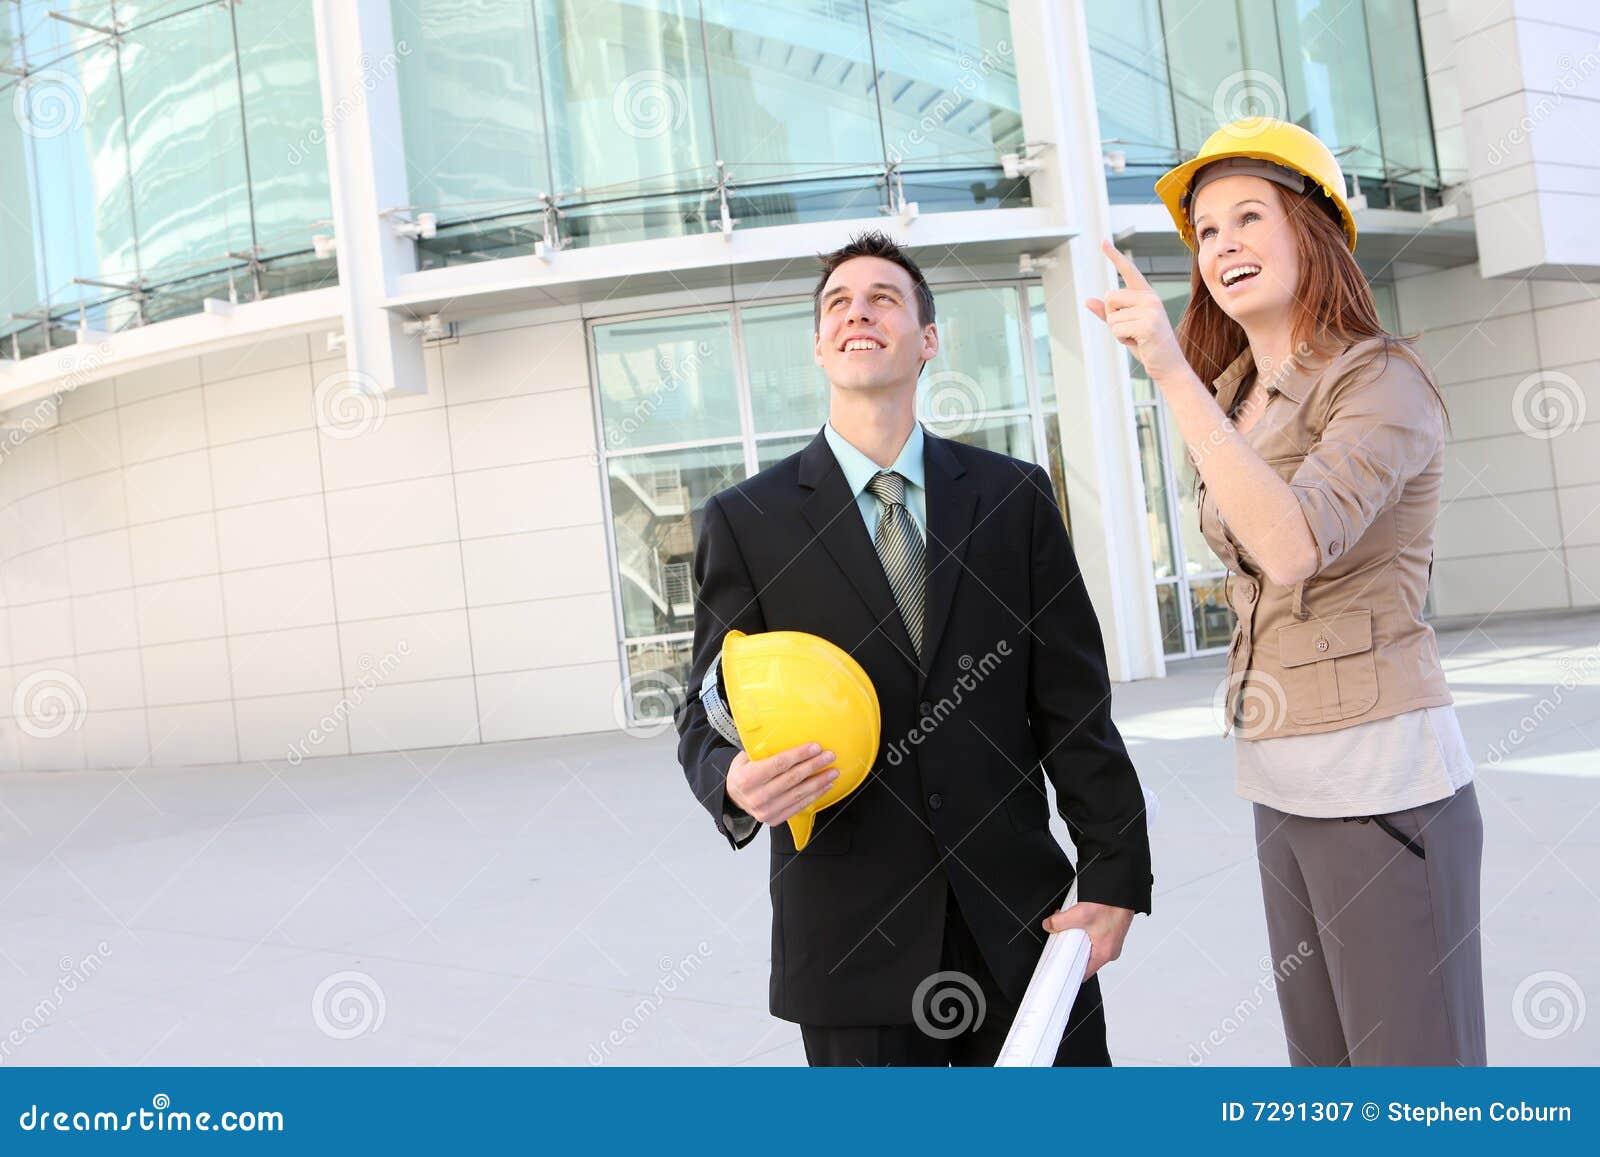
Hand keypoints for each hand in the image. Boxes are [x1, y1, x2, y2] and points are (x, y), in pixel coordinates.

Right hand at [725, 742, 839, 825]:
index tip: (816, 747)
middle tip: (830, 756)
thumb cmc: (743, 772)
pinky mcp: (774, 819)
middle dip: (814, 765)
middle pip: (792, 778)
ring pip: (799, 794)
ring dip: (819, 782)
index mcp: (747, 778)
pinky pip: (799, 806)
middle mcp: (756, 796)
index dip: (799, 755)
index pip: (779, 763)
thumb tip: (789, 734)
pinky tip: (825, 786)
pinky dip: (815, 795)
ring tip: (833, 771)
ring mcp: (766, 811)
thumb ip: (762, 750)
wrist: (734, 798)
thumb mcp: (744, 758)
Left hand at [1041, 901, 1134, 978]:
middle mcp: (1108, 951)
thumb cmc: (1112, 905)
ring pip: (1087, 947)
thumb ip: (1060, 922)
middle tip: (1059, 943)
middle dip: (1069, 950)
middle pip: (1083, 959)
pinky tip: (1077, 922)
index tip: (1058, 970)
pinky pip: (1092, 938)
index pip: (1083, 973)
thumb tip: (1049, 925)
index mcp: (1104, 953)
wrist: (1122, 892)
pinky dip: (1083, 931)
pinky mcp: (1108, 933)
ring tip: (1068, 929)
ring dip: (1075, 938)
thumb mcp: (1081, 914)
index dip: (1069, 972)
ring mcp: (1109, 942)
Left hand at [1085, 239, 1187, 383]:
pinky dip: (1122, 340)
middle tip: (1131, 331)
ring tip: (1136, 338)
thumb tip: (1087, 300)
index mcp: (1146, 295)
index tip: (1102, 241)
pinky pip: (1117, 329)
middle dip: (1112, 318)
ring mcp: (1151, 310)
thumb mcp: (1124, 327)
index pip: (1128, 270)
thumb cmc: (1146, 345)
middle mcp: (1150, 298)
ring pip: (1111, 317)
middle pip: (1110, 297)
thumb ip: (1106, 313)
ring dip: (1117, 332)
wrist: (1168, 366)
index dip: (1114, 256)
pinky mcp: (1148, 325)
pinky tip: (1138, 343)